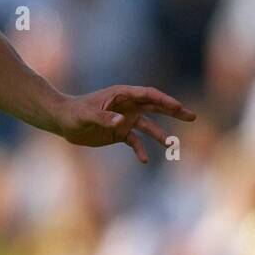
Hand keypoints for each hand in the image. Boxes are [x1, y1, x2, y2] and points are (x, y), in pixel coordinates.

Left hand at [54, 85, 195, 162]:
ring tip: (173, 145)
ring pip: (149, 126)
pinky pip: (135, 142)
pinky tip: (145, 160)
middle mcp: (127, 106)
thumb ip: (104, 118)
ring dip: (161, 135)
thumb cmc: (73, 113)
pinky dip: (141, 150)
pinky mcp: (119, 133)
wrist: (62, 121)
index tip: (178, 107)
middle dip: (174, 111)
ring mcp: (125, 119)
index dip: (165, 100)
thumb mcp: (87, 116)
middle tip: (191, 116)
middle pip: (156, 107)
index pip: (149, 95)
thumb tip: (122, 122)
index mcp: (122, 95)